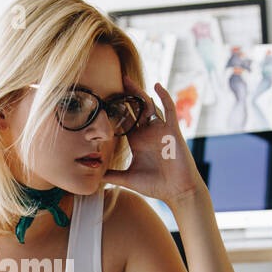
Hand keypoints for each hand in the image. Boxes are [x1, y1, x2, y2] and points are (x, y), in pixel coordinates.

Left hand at [104, 76, 203, 205]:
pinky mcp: (172, 130)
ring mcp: (160, 130)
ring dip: (139, 93)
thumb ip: (111, 175)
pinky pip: (169, 109)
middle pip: (135, 110)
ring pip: (148, 106)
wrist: (178, 191)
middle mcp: (148, 133)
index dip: (115, 111)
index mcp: (137, 142)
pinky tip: (156, 85)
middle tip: (112, 83)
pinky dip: (164, 96)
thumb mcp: (128, 179)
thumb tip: (93, 178)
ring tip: (127, 80)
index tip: (101, 101)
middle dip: (125, 97)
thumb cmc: (156, 186)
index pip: (124, 122)